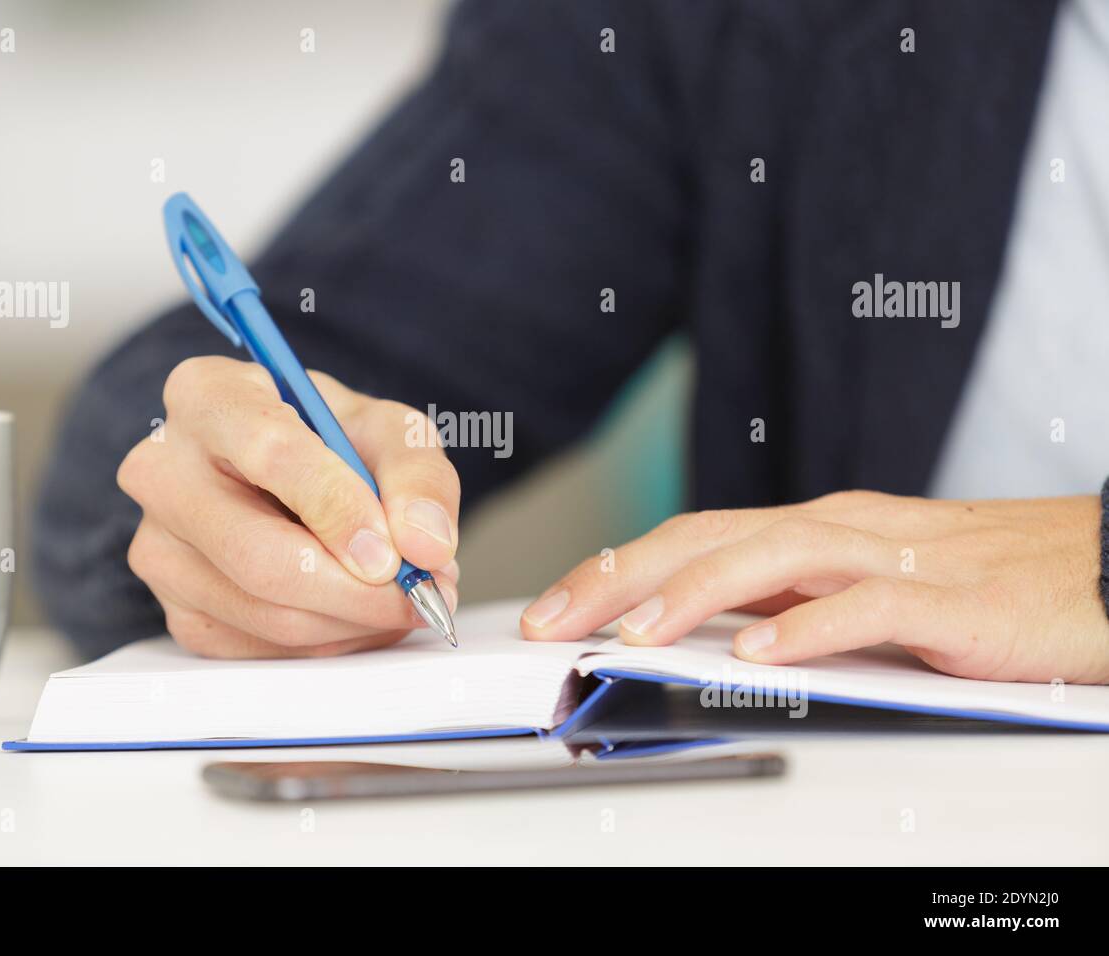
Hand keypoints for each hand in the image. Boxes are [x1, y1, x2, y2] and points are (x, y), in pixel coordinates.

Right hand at [117, 357, 458, 657]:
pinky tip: (356, 613)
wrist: (287, 478)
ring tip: (402, 598)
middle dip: (356, 590)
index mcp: (206, 395)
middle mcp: (161, 470)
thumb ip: (417, 475)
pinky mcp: (176, 609)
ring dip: (353, 621)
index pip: (270, 453)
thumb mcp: (388, 431)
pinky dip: (328, 641)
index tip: (393, 553)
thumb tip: (425, 545)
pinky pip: (260, 649)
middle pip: (259, 554)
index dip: (339, 510)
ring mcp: (158, 546)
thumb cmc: (330, 443)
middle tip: (420, 595)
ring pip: (265, 612)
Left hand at [521, 491, 1108, 683]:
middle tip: (553, 619)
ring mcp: (895, 560)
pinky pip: (867, 608)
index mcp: (815, 531)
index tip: (553, 608)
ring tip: (631, 632)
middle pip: (711, 539)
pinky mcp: (952, 601)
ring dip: (694, 594)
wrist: (1101, 568)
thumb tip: (710, 630)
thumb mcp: (867, 586)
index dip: (616, 569)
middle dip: (621, 577)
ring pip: (774, 558)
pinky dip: (807, 628)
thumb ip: (794, 600)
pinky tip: (758, 655)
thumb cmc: (986, 581)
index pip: (694, 539)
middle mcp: (842, 532)